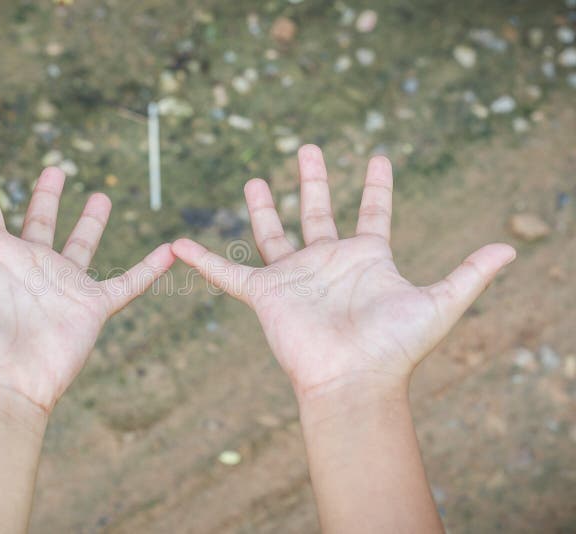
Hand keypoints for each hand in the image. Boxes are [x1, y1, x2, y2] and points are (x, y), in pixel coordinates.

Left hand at [0, 148, 173, 412]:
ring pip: (83, 243)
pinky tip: (170, 250)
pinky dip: (149, 269)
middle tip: (55, 165)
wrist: (1, 390)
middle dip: (47, 193)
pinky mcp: (92, 305)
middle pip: (39, 220)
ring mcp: (63, 284)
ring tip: (101, 192)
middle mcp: (30, 265)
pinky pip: (127, 283)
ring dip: (91, 219)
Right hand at [173, 145, 514, 397]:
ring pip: (273, 233)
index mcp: (367, 259)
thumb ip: (468, 274)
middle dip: (315, 179)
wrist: (354, 382)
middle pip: (319, 211)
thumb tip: (512, 248)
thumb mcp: (439, 303)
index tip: (377, 157)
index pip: (373, 213)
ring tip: (257, 177)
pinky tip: (179, 244)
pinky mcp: (264, 294)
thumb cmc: (395, 348)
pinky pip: (227, 274)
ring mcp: (294, 277)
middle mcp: (328, 262)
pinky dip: (203, 261)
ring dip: (265, 207)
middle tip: (308, 148)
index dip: (376, 187)